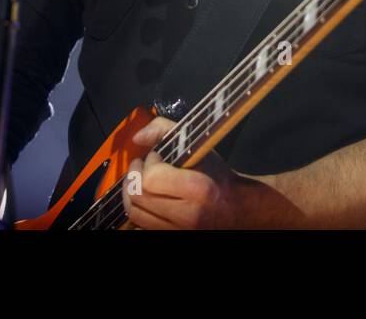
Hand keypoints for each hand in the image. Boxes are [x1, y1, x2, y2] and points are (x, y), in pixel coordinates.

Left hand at [121, 115, 248, 228]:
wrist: (234, 209)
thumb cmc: (217, 177)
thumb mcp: (198, 146)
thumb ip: (165, 130)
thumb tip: (138, 137)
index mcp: (198, 189)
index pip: (151, 178)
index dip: (149, 162)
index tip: (157, 156)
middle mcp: (187, 214)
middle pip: (139, 195)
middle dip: (134, 175)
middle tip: (142, 165)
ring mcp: (178, 230)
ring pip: (135, 212)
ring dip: (131, 192)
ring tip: (141, 180)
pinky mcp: (170, 236)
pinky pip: (139, 225)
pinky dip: (137, 210)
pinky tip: (144, 199)